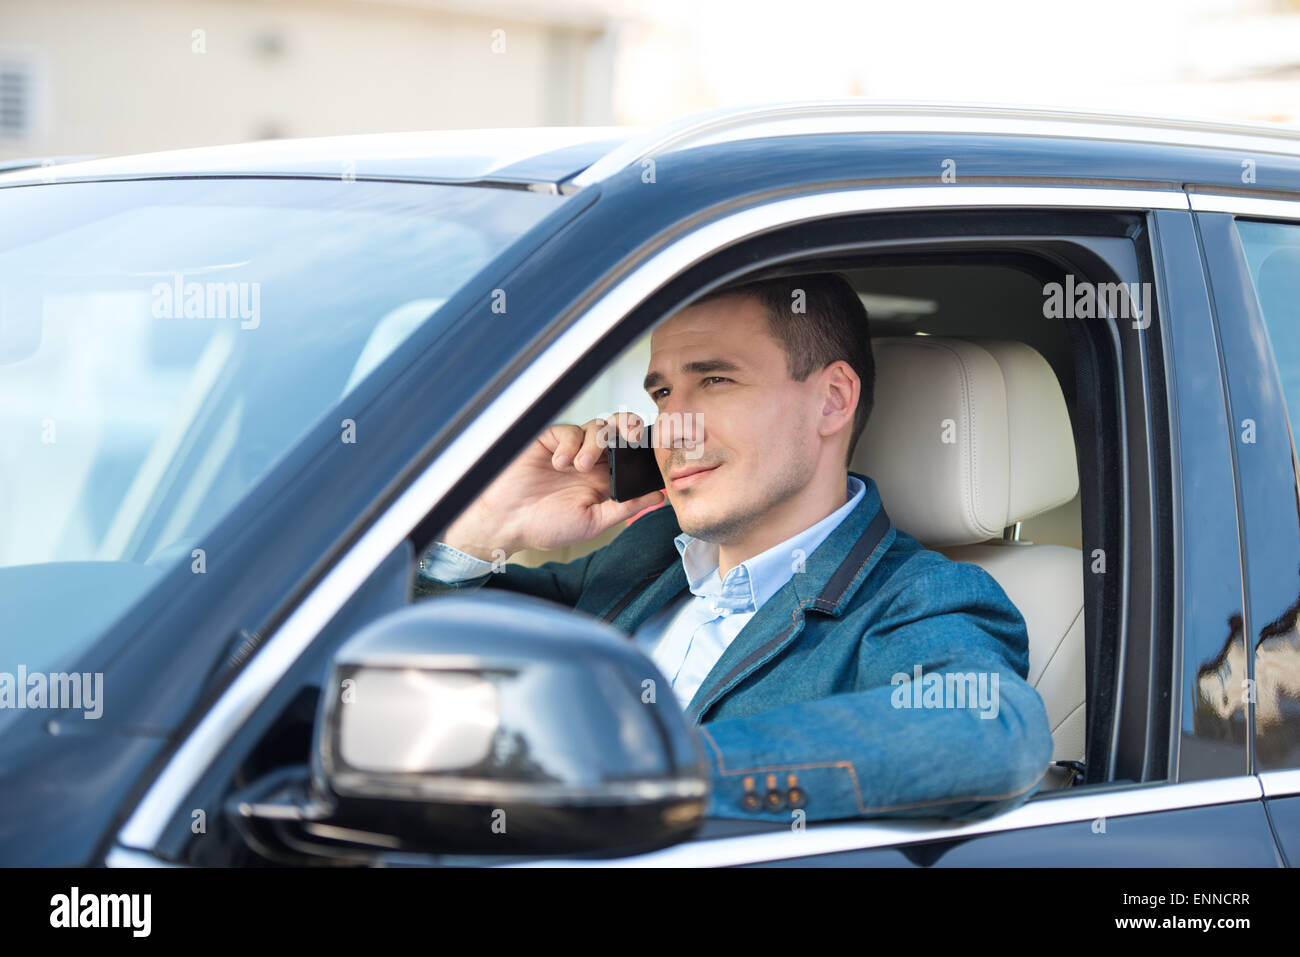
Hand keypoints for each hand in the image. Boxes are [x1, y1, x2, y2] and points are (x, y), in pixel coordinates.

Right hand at [441, 412, 665, 559]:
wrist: (504, 522)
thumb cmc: (543, 526)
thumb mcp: (592, 523)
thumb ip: (625, 507)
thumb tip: (659, 497)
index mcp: (604, 481)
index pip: (631, 456)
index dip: (643, 448)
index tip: (652, 450)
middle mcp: (591, 462)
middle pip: (619, 431)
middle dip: (629, 427)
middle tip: (630, 438)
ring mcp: (571, 450)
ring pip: (598, 427)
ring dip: (595, 443)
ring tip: (580, 467)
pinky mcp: (550, 440)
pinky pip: (570, 430)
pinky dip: (570, 443)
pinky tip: (559, 463)